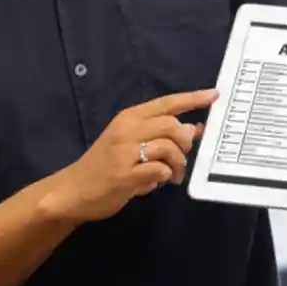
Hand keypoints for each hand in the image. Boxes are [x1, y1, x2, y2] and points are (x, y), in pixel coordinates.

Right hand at [51, 89, 217, 222]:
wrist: (72, 190)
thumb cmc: (104, 165)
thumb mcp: (131, 143)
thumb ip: (161, 134)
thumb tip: (196, 128)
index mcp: (129, 118)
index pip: (166, 103)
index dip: (193, 98)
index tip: (215, 95)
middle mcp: (127, 130)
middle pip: (172, 125)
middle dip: (185, 142)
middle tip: (182, 157)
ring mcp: (125, 152)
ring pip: (168, 148)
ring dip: (177, 164)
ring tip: (172, 176)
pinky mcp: (125, 175)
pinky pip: (159, 171)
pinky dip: (164, 178)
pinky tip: (154, 184)